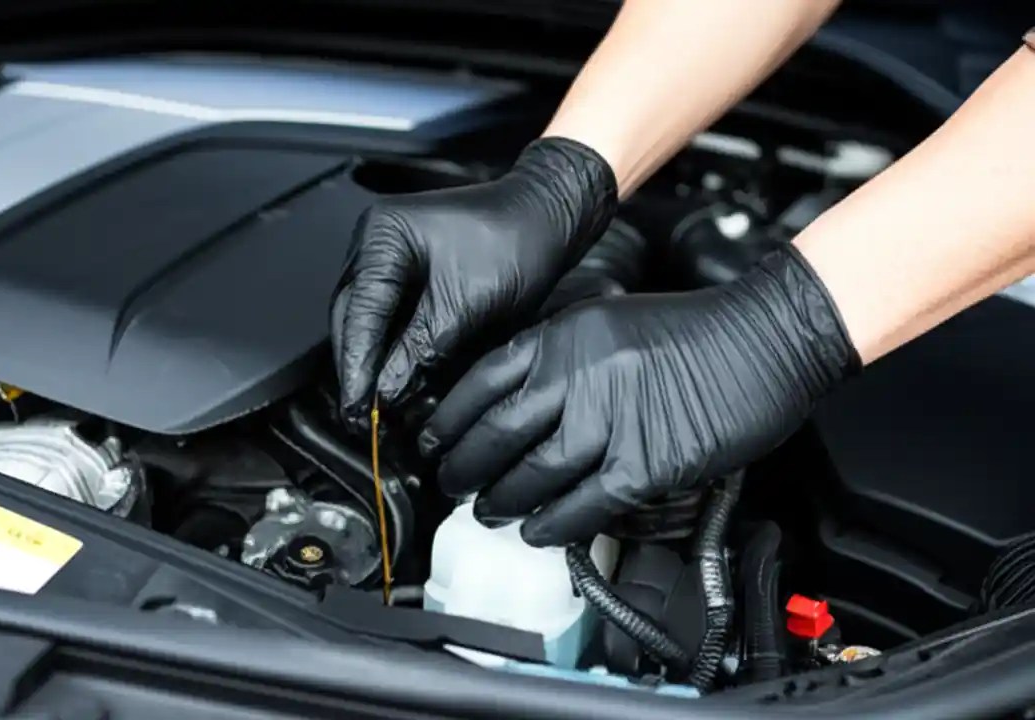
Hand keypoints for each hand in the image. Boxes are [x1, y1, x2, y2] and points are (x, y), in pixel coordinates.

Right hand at [330, 138, 616, 427]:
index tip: (358, 410)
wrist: (550, 217)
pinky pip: (388, 316)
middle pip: (352, 317)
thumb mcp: (468, 305)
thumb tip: (387, 394)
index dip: (356, 367)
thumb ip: (421, 350)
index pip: (359, 312)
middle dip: (358, 369)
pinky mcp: (407, 272)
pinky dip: (392, 349)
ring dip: (372, 363)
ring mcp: (388, 256)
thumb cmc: (518, 241)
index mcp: (383, 236)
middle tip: (362, 418)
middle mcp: (375, 242)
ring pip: (366, 321)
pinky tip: (397, 380)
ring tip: (377, 408)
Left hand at [420, 245, 859, 545]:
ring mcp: (611, 419)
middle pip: (496, 430)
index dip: (448, 417)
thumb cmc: (695, 329)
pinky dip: (554, 525)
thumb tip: (518, 401)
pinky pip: (584, 504)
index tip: (432, 438)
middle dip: (462, 465)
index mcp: (564, 335)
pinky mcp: (646, 461)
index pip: (482, 379)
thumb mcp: (608, 321)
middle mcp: (578, 374)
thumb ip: (561, 356)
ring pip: (533, 472)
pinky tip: (538, 533)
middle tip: (449, 483)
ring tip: (487, 511)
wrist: (767, 335)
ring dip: (501, 499)